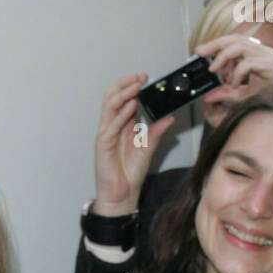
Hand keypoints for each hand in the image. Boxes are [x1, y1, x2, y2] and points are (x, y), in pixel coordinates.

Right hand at [92, 73, 174, 216]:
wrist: (122, 195)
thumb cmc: (130, 174)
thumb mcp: (149, 148)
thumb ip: (157, 131)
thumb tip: (169, 116)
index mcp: (122, 126)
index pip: (124, 99)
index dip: (133, 86)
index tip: (146, 78)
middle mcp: (112, 127)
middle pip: (113, 97)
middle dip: (126, 84)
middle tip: (140, 77)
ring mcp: (106, 134)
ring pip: (109, 106)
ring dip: (123, 93)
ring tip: (136, 86)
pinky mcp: (103, 144)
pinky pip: (110, 125)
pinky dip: (121, 114)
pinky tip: (131, 106)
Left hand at [195, 27, 272, 113]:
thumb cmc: (271, 100)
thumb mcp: (242, 96)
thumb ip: (227, 93)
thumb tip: (209, 95)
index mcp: (257, 54)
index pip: (234, 42)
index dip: (217, 44)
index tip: (200, 51)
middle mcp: (263, 51)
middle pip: (236, 38)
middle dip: (215, 44)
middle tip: (200, 52)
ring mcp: (269, 56)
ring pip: (241, 45)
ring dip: (224, 57)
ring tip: (214, 70)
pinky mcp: (272, 65)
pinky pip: (249, 63)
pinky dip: (237, 73)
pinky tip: (234, 83)